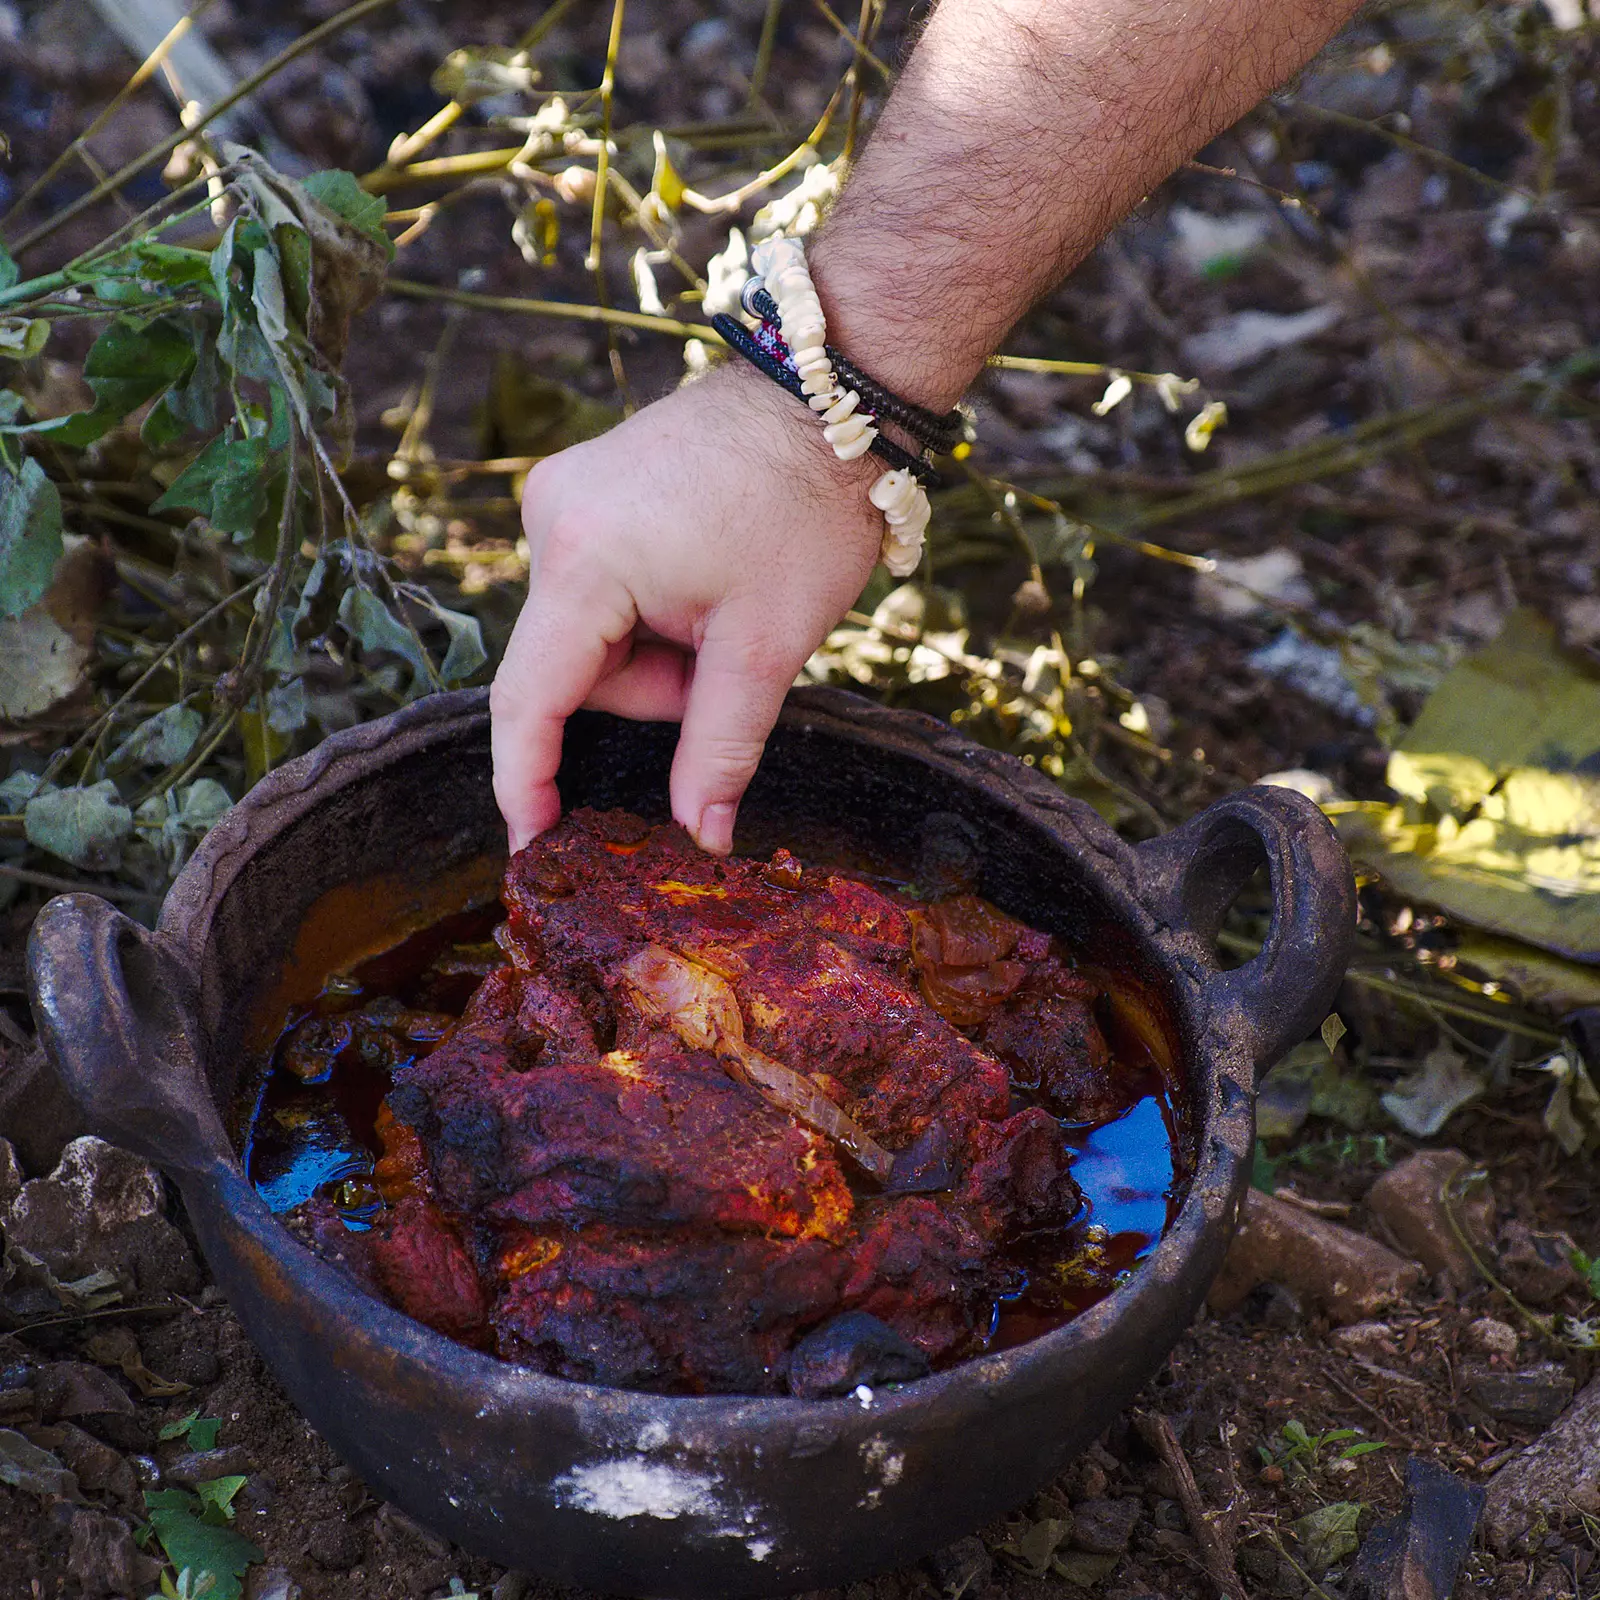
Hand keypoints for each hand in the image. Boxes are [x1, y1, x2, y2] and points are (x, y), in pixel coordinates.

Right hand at [490, 360, 883, 855]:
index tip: (534, 846)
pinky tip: (705, 584)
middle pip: (573, 670)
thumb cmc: (806, 508)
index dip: (527, 782)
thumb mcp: (768, 644)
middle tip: (728, 662)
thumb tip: (701, 837)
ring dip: (655, 652)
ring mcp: (564, 497)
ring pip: (591, 636)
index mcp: (584, 560)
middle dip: (651, 690)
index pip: (529, 701)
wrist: (828, 398)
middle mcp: (552, 520)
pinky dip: (649, 614)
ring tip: (727, 610)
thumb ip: (722, 748)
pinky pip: (600, 592)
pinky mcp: (586, 490)